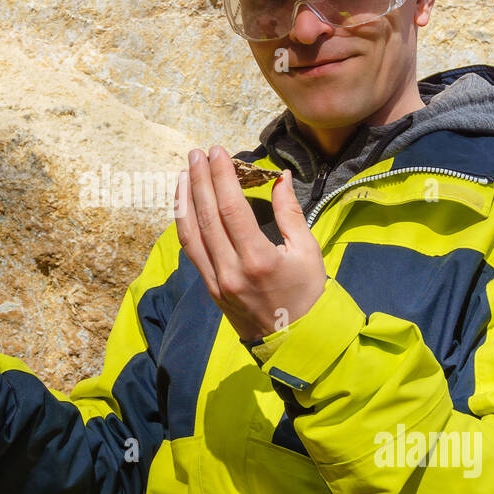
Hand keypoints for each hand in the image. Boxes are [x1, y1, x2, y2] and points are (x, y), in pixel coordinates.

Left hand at [174, 146, 327, 341]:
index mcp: (259, 260)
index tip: (217, 152)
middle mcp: (232, 271)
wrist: (296, 342)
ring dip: (185, 200)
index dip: (220, 176)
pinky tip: (185, 205)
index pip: (231, 208)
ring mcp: (217, 282)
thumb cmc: (308, 294)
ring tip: (186, 173)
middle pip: (207, 216)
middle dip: (199, 180)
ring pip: (191, 234)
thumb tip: (279, 177)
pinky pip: (192, 251)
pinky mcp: (211, 289)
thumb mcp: (308, 251)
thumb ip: (289, 212)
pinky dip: (185, 224)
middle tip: (197, 153)